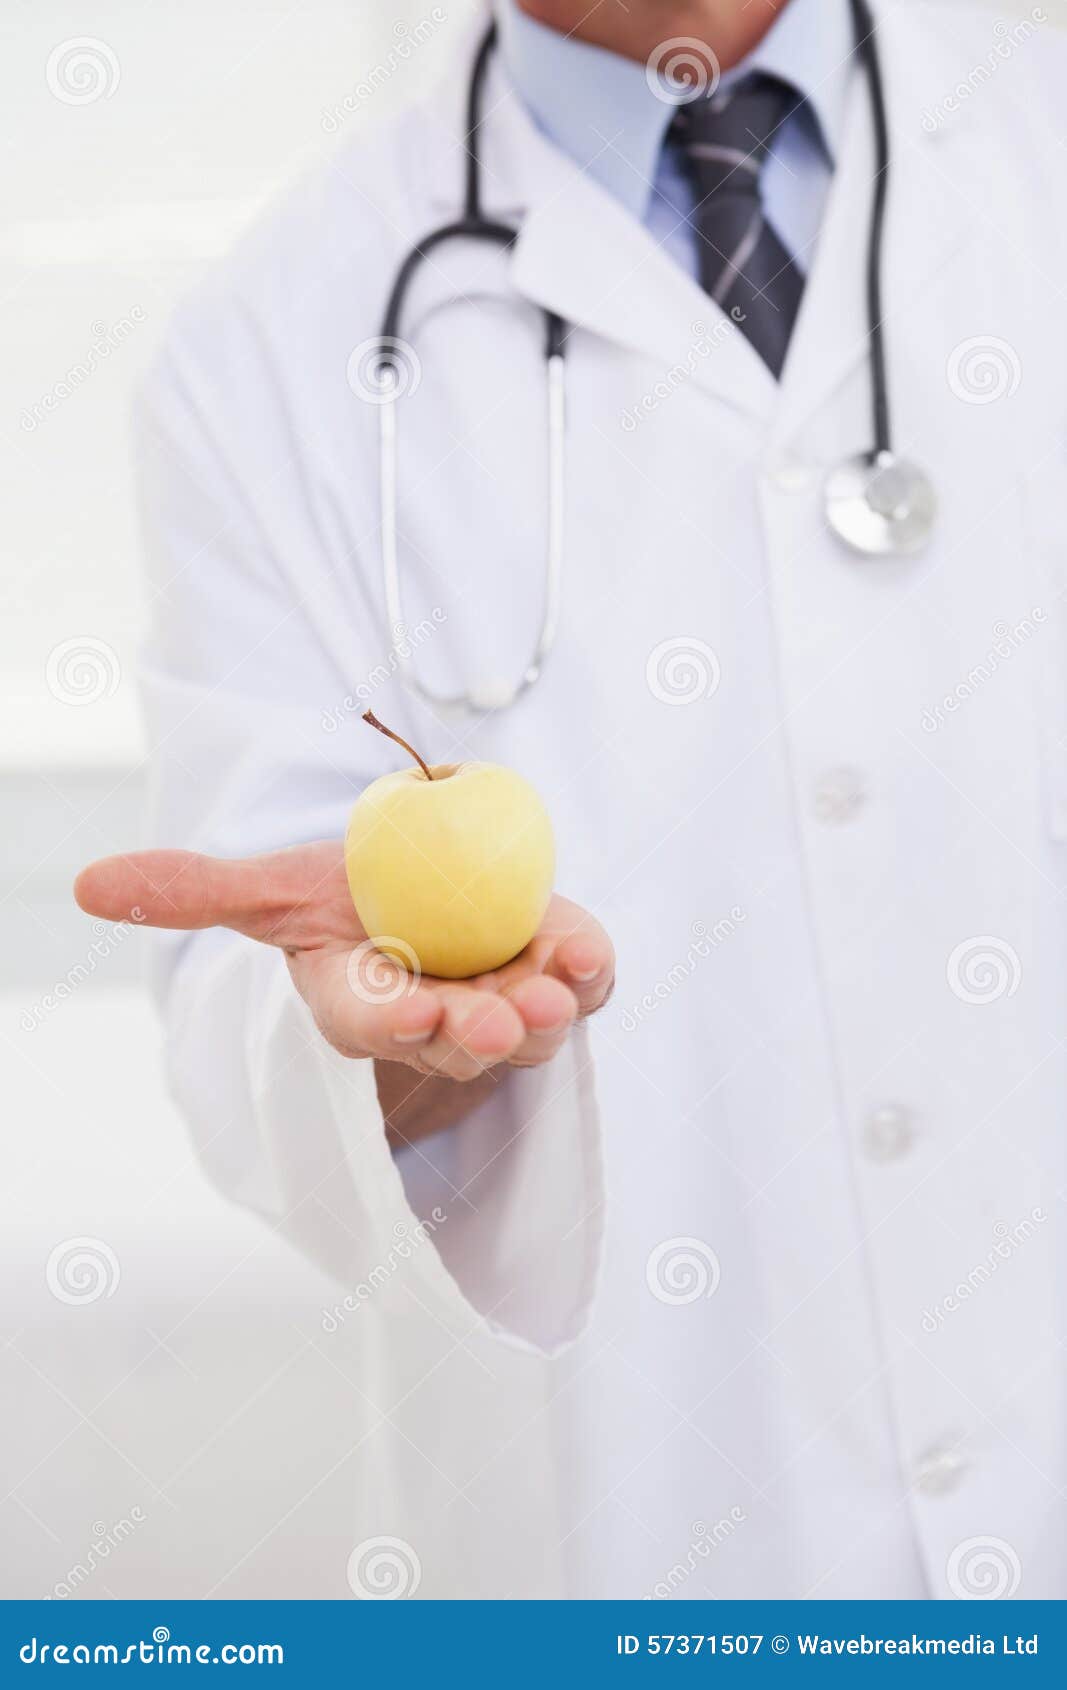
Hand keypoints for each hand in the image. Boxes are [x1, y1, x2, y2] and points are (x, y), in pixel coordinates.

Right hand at [74, 843, 613, 1083]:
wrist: (434, 888)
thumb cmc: (349, 900)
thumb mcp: (275, 890)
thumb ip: (195, 891)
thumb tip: (85, 885)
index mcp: (363, 1003)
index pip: (371, 1021)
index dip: (388, 1020)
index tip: (405, 1015)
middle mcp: (438, 1019)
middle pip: (458, 1040)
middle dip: (477, 1035)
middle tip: (497, 1025)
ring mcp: (507, 1004)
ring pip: (532, 1027)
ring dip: (546, 1015)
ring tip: (556, 991)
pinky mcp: (559, 978)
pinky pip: (583, 986)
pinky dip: (591, 973)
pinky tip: (590, 954)